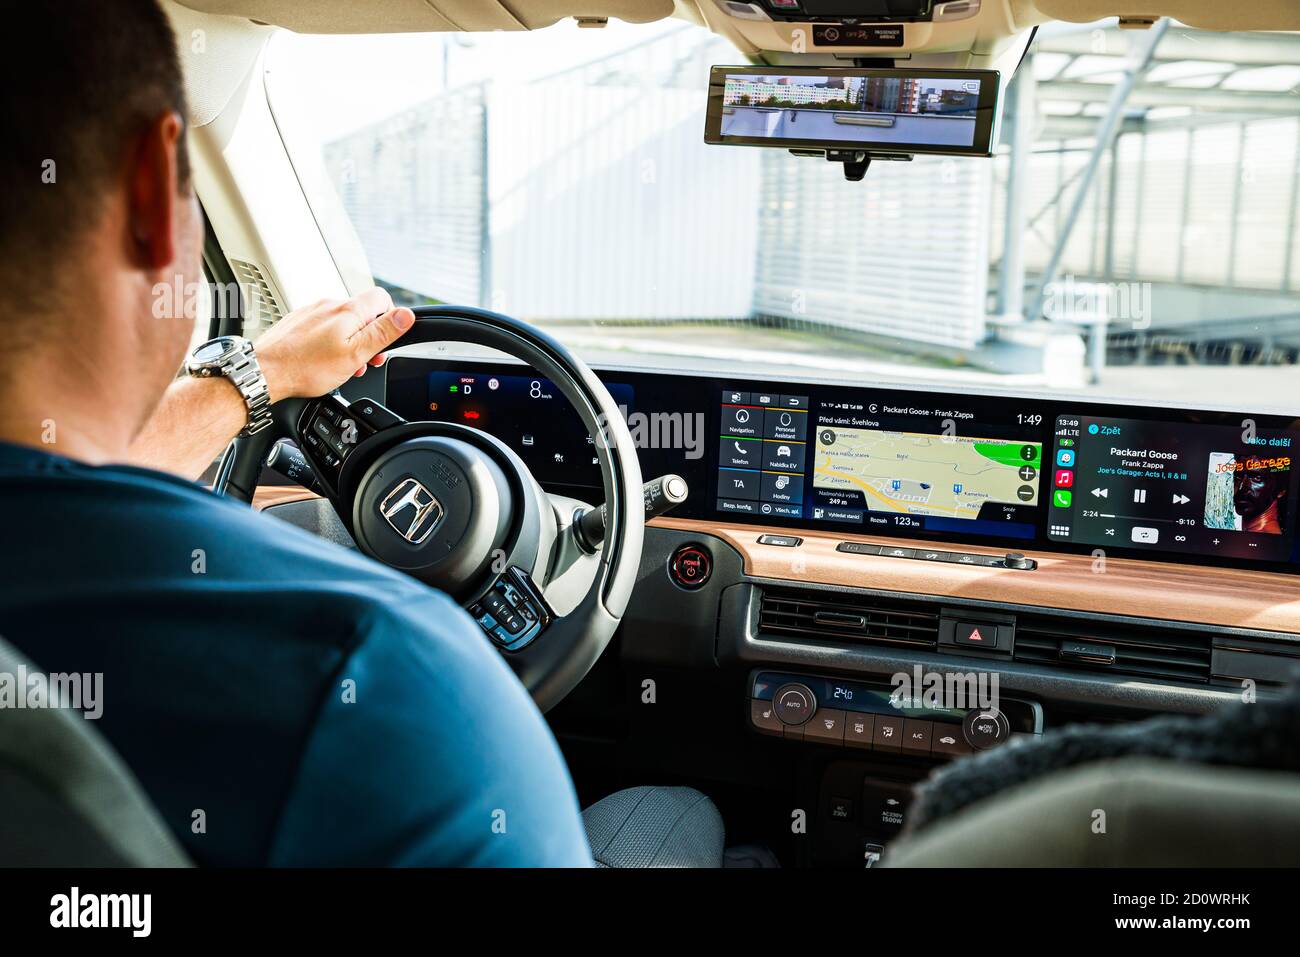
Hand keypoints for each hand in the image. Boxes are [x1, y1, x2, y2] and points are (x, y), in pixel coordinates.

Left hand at [254, 288, 415, 402]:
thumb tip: (406, 315)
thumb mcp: (355, 354)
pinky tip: (323, 360)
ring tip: (344, 365)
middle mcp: (329, 305)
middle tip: (366, 360)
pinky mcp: (298, 322)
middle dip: (369, 337)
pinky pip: (324, 327)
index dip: (390, 319)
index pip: (382, 298)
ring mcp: (311, 312)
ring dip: (350, 342)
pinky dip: (330, 341)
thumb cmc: (306, 367)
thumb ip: (382, 333)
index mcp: (347, 311)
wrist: (265, 371)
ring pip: (342, 322)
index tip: (385, 341)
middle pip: (362, 312)